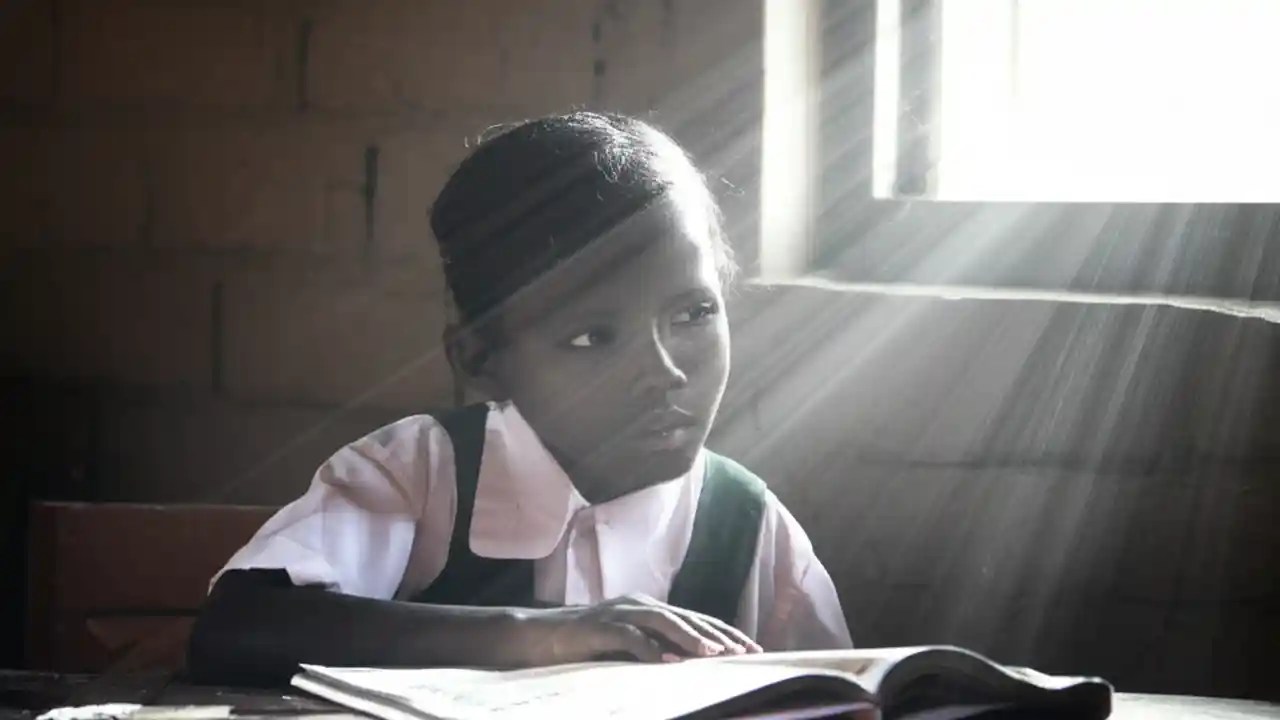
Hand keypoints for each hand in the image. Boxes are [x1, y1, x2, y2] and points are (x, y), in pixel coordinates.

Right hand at [519, 594, 762, 665]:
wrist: (539, 635)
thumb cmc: (586, 645)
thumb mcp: (629, 647)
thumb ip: (656, 649)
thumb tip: (692, 663)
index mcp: (648, 608)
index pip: (694, 619)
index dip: (724, 632)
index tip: (751, 648)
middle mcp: (638, 604)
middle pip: (686, 616)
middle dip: (717, 634)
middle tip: (744, 651)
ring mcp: (618, 612)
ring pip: (662, 620)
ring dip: (690, 637)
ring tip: (713, 654)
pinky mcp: (598, 626)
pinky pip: (628, 636)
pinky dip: (649, 648)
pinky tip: (667, 663)